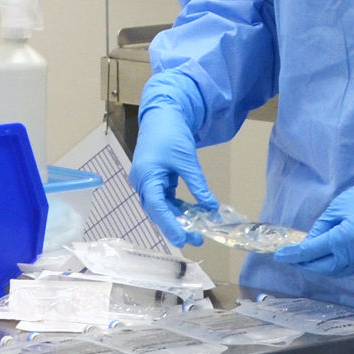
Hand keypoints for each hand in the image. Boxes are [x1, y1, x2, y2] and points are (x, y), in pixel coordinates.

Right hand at [131, 77, 216, 248]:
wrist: (163, 113)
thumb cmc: (171, 133)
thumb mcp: (187, 160)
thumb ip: (198, 186)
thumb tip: (211, 207)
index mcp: (146, 177)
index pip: (157, 207)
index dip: (170, 225)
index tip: (183, 239)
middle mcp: (143, 182)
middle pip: (157, 211)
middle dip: (176, 226)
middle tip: (195, 240)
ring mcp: (148, 181)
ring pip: (161, 206)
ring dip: (177, 218)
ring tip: (197, 230)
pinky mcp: (155, 178)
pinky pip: (165, 198)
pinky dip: (177, 206)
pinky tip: (192, 213)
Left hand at [276, 159, 353, 277]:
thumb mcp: (338, 207)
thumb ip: (322, 227)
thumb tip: (309, 243)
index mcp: (344, 240)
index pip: (311, 252)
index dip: (293, 255)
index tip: (279, 256)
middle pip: (323, 268)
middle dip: (305, 264)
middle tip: (291, 258)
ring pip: (337, 272)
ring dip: (320, 267)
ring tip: (307, 259)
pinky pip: (350, 269)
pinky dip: (336, 267)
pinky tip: (328, 259)